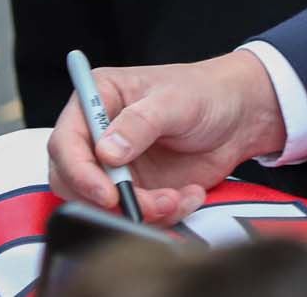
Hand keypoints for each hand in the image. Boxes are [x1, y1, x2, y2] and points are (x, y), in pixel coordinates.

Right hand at [46, 51, 286, 225]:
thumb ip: (141, 122)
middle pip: (74, 182)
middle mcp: (99, 136)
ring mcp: (117, 166)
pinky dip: (162, 214)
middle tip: (149, 204)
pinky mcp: (138, 188)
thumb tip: (106, 151)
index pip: (65, 142)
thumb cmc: (207, 92)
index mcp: (98, 100)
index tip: (106, 192)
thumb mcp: (176, 99)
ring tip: (177, 198)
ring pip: (103, 206)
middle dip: (110, 201)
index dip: (78, 172)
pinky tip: (190, 195)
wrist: (241, 115)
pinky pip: (136, 214)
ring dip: (140, 211)